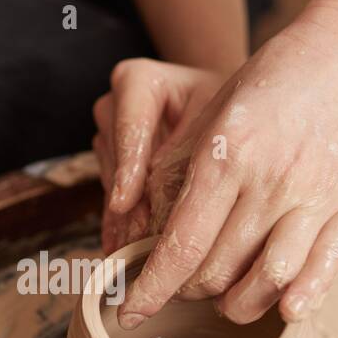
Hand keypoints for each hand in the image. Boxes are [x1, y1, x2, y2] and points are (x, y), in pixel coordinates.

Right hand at [91, 60, 224, 254]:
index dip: (127, 165)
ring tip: (136, 255)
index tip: (124, 201)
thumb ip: (191, 151)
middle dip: (128, 204)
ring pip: (109, 183)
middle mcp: (113, 108)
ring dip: (123, 220)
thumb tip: (165, 201)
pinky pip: (111, 199)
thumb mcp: (218, 119)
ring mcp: (107, 139)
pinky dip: (122, 226)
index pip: (127, 122)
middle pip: (113, 159)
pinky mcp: (110, 167)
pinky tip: (127, 253)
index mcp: (136, 82)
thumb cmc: (229, 109)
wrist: (227, 107)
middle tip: (139, 241)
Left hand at [114, 17, 337, 327]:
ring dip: (238, 304)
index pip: (180, 245)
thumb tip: (143, 230)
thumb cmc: (272, 81)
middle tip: (186, 287)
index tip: (130, 313)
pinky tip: (282, 308)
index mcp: (228, 153)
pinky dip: (298, 300)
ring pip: (267, 281)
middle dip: (190, 291)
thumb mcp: (213, 113)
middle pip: (218, 270)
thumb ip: (180, 170)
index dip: (152, 289)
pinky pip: (323, 271)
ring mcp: (318, 195)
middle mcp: (272, 178)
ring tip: (227, 298)